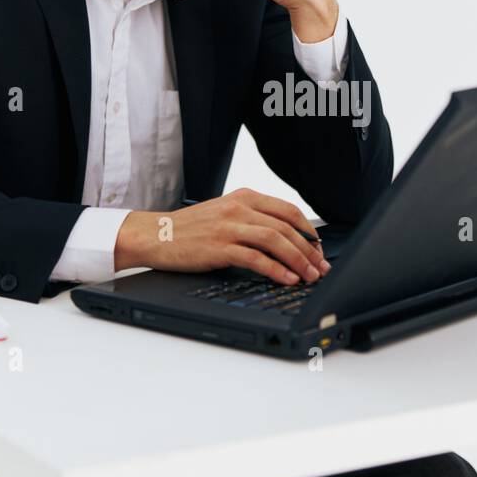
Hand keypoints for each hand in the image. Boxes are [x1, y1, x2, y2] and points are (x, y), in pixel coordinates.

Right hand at [113, 188, 330, 284]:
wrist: (155, 235)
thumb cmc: (190, 228)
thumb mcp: (225, 214)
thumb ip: (252, 220)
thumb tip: (285, 239)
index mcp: (244, 197)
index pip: (288, 210)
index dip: (309, 231)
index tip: (319, 248)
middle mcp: (239, 208)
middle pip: (286, 227)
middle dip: (309, 250)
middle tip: (321, 267)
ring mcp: (229, 227)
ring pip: (275, 240)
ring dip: (298, 260)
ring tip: (310, 276)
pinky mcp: (219, 247)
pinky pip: (256, 258)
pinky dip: (276, 269)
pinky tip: (287, 279)